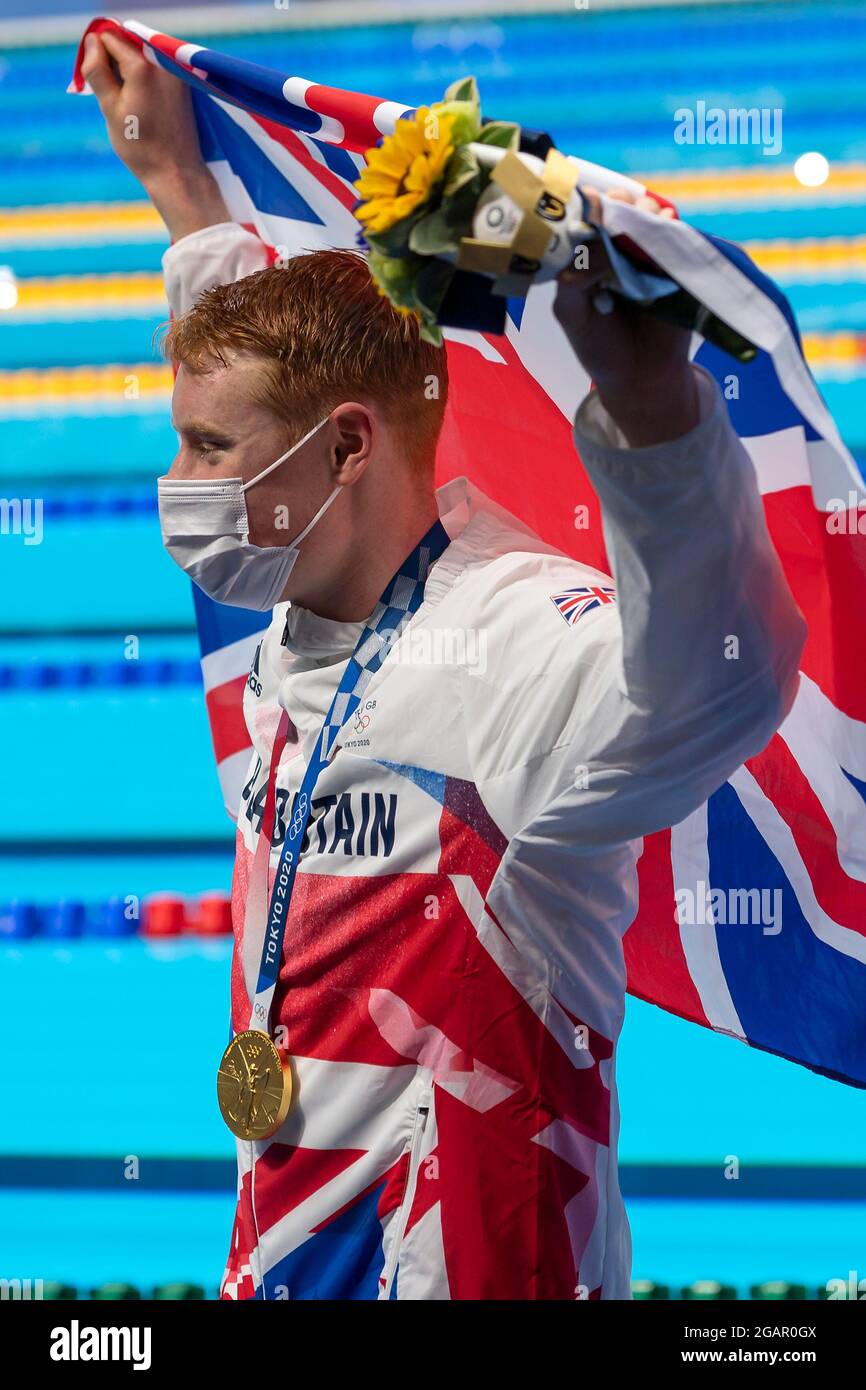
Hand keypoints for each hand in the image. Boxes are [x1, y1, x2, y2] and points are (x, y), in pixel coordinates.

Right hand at [81, 29, 229, 239]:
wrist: (177, 173)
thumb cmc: (141, 147)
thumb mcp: (109, 108)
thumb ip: (97, 70)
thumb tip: (92, 40)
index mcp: (143, 66)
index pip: (110, 37)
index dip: (96, 54)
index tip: (96, 83)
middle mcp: (163, 62)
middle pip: (127, 44)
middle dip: (113, 62)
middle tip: (112, 96)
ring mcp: (176, 72)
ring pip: (140, 55)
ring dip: (127, 71)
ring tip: (128, 104)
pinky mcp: (182, 83)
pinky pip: (154, 68)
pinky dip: (142, 79)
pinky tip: (141, 105)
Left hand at [553, 187, 699, 446]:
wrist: (641, 378)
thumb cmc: (600, 346)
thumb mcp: (572, 314)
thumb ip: (571, 281)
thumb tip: (585, 245)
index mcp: (588, 258)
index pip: (587, 219)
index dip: (589, 205)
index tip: (589, 201)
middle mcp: (618, 251)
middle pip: (620, 209)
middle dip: (618, 203)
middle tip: (616, 209)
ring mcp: (648, 256)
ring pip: (649, 216)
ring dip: (645, 210)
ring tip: (641, 220)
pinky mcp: (675, 266)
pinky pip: (676, 236)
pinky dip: (671, 227)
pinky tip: (665, 225)